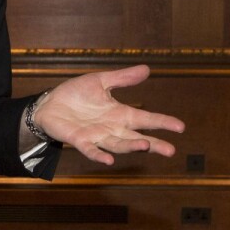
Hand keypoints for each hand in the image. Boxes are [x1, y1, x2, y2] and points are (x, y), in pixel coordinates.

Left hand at [30, 65, 183, 165]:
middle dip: (153, 145)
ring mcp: (97, 136)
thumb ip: (122, 78)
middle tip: (171, 150)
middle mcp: (112, 128)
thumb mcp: (100, 81)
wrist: (49, 104)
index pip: (146, 119)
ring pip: (118, 145)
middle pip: (137, 139)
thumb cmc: (75, 95)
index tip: (180, 127)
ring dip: (131, 147)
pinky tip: (109, 160)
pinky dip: (100, 155)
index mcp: (119, 114)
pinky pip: (92, 150)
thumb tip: (147, 69)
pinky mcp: (80, 140)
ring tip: (145, 146)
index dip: (162, 123)